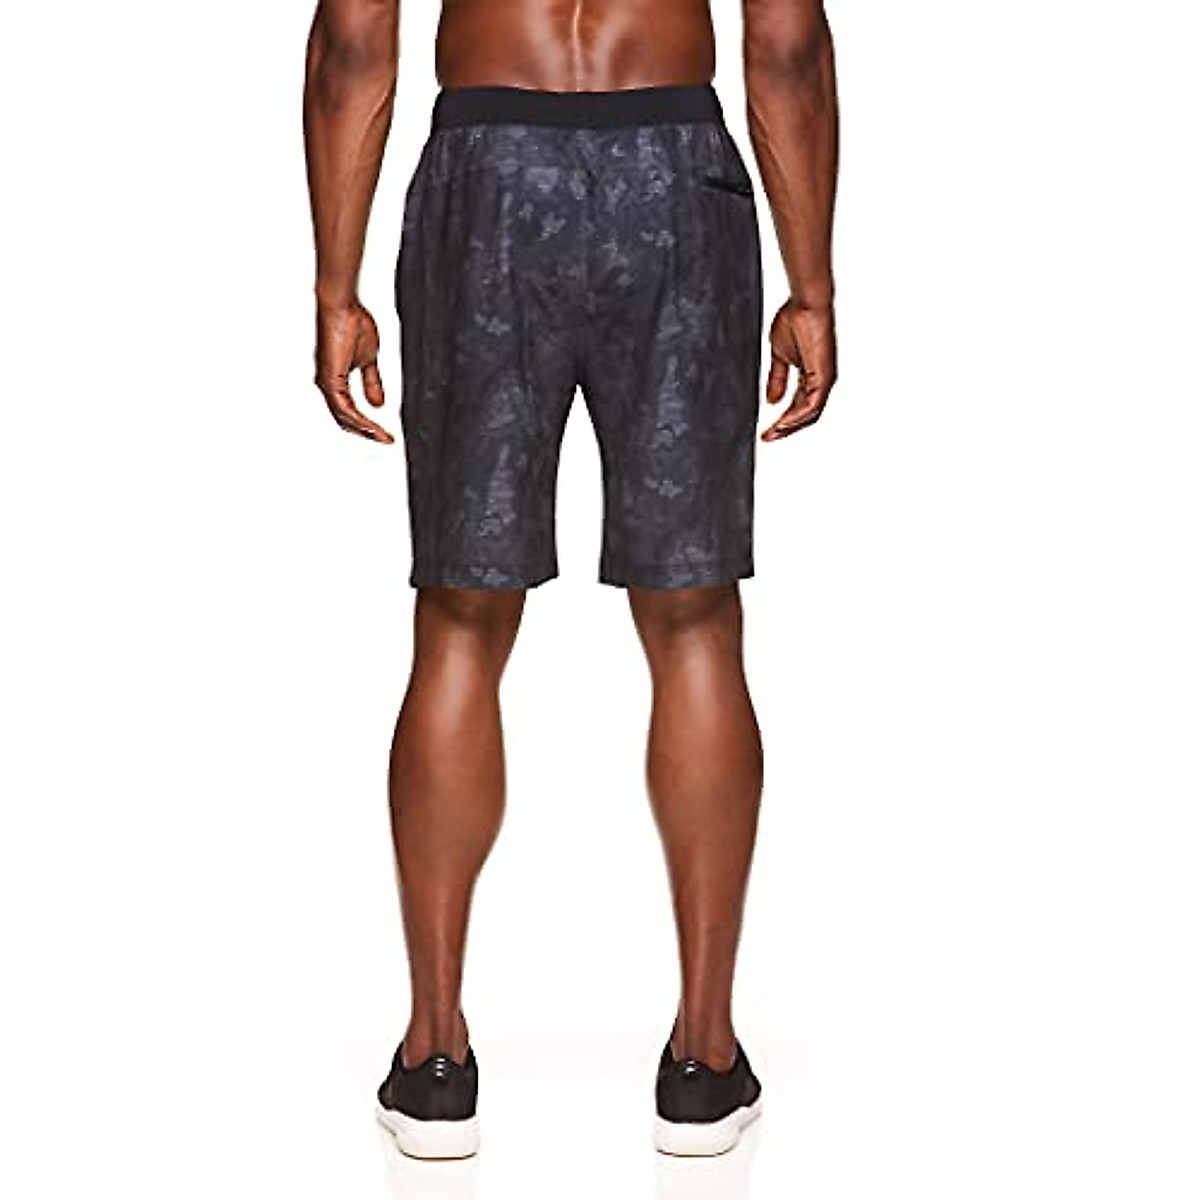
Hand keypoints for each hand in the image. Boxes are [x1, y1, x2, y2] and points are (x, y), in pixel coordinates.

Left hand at [313, 301, 393, 443]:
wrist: (343, 307)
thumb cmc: (351, 324)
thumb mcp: (369, 360)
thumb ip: (371, 383)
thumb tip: (377, 403)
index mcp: (335, 381)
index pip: (349, 411)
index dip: (366, 425)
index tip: (385, 433)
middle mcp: (327, 385)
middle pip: (345, 419)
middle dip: (366, 433)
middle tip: (385, 440)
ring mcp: (327, 383)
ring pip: (344, 417)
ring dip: (365, 430)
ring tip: (383, 437)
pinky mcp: (330, 380)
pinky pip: (344, 408)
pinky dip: (360, 419)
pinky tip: (373, 425)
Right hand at [762, 301, 836, 441]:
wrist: (806, 304)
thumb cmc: (795, 321)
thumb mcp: (780, 357)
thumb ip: (777, 379)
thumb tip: (772, 401)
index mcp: (811, 377)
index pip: (798, 407)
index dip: (782, 421)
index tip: (766, 431)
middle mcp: (820, 382)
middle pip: (805, 416)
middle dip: (785, 429)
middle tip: (767, 438)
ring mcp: (824, 380)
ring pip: (809, 414)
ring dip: (789, 426)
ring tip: (772, 434)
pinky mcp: (824, 376)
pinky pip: (812, 405)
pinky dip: (797, 416)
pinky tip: (782, 422)